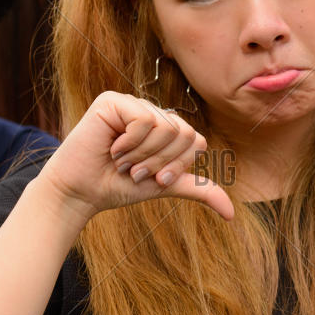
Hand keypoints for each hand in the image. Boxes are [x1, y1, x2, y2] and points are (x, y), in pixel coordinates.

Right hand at [39, 91, 232, 222]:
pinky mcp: (113, 101)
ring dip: (144, 155)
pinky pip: (144, 120)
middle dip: (162, 162)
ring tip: (122, 160)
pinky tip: (111, 147)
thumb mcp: (167, 186)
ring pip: (166, 127)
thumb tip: (231, 213)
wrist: (83, 191)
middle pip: (186, 133)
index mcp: (168, 128)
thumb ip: (200, 190)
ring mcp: (133, 104)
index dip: (179, 165)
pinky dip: (130, 143)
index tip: (156, 179)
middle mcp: (152, 112)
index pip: (197, 141)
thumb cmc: (120, 186)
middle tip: (136, 170)